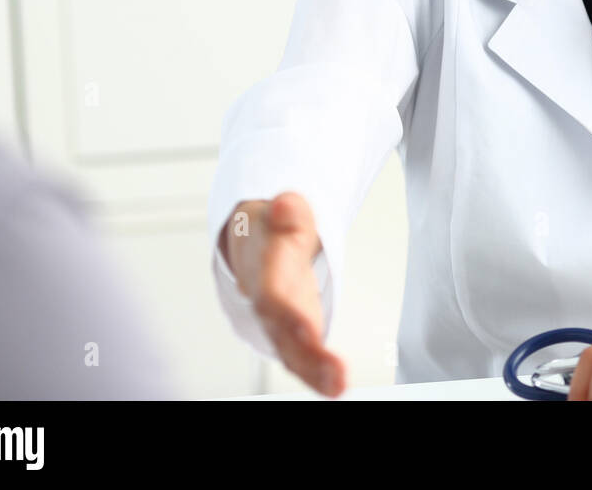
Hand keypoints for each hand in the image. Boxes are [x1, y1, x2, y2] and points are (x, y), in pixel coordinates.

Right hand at [221, 192, 347, 396]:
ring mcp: (281, 324)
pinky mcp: (295, 335)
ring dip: (315, 373)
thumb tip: (286, 204)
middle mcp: (270, 305)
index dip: (288, 314)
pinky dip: (319, 375)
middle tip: (336, 376)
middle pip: (286, 335)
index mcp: (265, 273)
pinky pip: (305, 359)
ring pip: (293, 354)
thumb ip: (287, 214)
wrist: (252, 244)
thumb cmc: (271, 233)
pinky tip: (337, 387)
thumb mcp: (281, 212)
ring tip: (339, 386)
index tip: (309, 329)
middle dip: (308, 357)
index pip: (274, 296)